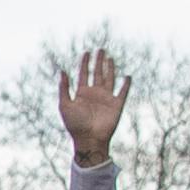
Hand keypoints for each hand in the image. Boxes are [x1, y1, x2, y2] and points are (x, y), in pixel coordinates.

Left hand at [56, 42, 126, 166]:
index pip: (84, 74)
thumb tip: (62, 71)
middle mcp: (94, 94)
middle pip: (97, 73)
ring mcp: (106, 98)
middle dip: (98, 61)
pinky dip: (126, 85)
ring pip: (109, 79)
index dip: (84, 63)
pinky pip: (122, 92)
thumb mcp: (65, 105)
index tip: (86, 52)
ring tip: (110, 58)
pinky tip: (127, 77)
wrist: (89, 139)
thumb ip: (64, 88)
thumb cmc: (75, 124)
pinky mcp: (116, 105)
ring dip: (110, 68)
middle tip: (100, 49)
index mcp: (82, 93)